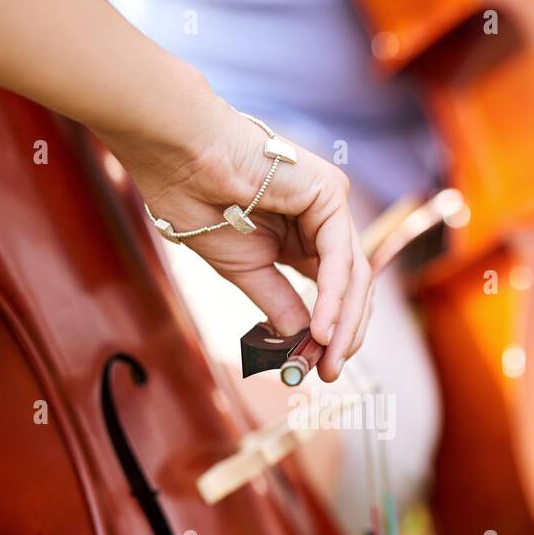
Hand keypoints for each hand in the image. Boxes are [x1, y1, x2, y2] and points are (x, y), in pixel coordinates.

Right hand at [99, 100, 371, 382]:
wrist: (179, 162)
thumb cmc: (199, 205)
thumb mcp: (246, 271)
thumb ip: (279, 304)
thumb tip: (304, 340)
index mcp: (301, 237)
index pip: (331, 290)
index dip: (329, 331)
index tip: (317, 369)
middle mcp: (322, 220)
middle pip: (352, 286)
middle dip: (344, 334)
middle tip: (329, 372)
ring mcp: (330, 204)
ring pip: (354, 275)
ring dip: (343, 324)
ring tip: (327, 359)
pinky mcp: (330, 195)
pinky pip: (339, 258)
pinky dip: (334, 298)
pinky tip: (323, 330)